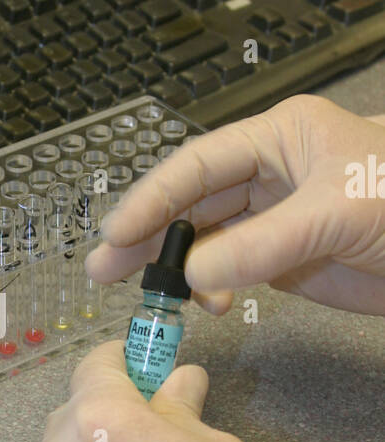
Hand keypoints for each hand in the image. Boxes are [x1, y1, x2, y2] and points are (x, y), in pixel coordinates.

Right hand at [87, 95, 384, 315]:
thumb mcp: (336, 212)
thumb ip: (262, 244)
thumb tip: (195, 273)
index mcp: (279, 137)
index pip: (197, 165)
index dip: (152, 199)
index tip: (117, 234)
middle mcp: (271, 173)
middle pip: (192, 202)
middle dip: (148, 236)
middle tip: (105, 270)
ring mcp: (277, 218)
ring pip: (208, 241)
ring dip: (175, 268)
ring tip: (145, 297)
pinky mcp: (288, 259)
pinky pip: (234, 271)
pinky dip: (213, 289)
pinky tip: (208, 304)